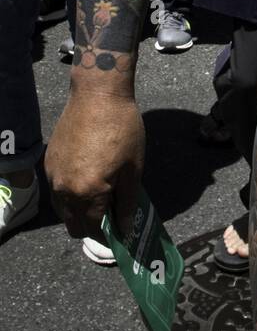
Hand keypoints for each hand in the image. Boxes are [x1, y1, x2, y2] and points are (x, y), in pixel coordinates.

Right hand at [45, 91, 144, 240]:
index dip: (108, 236)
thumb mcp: (133, 168)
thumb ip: (127, 202)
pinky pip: (56, 191)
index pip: (94, 228)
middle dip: (91, 228)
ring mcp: (53, 177)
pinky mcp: (48, 164)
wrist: (97, 95)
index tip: (119, 234)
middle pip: (73, 225)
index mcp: (89, 192)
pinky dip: (69, 195)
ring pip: (62, 211)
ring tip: (99, 200)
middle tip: (110, 217)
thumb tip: (125, 229)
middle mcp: (65, 189)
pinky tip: (87, 181)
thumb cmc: (123, 128)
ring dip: (78, 213)